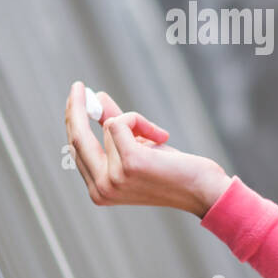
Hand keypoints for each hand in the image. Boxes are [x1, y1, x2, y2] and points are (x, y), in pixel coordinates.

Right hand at [63, 80, 230, 217]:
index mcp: (98, 191)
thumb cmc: (173, 172)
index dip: (73, 121)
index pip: (76, 149)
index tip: (75, 97)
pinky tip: (161, 137)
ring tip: (158, 138)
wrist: (203, 191)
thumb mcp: (138, 148)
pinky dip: (140, 121)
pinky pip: (121, 122)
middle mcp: (101, 188)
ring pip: (108, 126)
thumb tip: (97, 99)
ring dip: (136, 122)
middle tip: (78, 86)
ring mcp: (114, 178)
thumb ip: (114, 128)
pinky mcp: (130, 163)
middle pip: (77, 138)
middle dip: (76, 109)